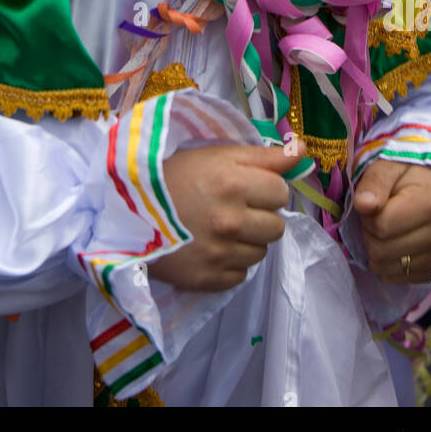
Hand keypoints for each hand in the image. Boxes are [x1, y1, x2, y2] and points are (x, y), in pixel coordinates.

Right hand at [147, 142, 303, 292]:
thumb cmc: (173, 175)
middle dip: (260, 216)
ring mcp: (220, 254)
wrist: (127, 211)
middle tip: (234, 208)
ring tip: (221, 229)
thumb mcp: (216, 154)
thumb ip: (264, 155)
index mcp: (233, 183)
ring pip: (261, 252)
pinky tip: (211, 248)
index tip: (246, 187)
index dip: (266, 188)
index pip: (281, 192)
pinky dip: (230, 263)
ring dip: (247, 241)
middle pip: (277, 226)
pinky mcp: (209, 279)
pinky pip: (240, 274)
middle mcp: (230, 220)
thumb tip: (303, 151)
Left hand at [353, 160, 430, 284]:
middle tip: (376, 218)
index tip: (372, 204)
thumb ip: (374, 182)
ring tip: (385, 231)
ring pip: (384, 269)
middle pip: (380, 251)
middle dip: (369, 234)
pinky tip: (393, 244)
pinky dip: (386, 264)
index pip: (381, 225)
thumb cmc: (409, 175)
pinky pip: (394, 279)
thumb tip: (362, 205)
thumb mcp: (390, 165)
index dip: (367, 216)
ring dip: (375, 251)